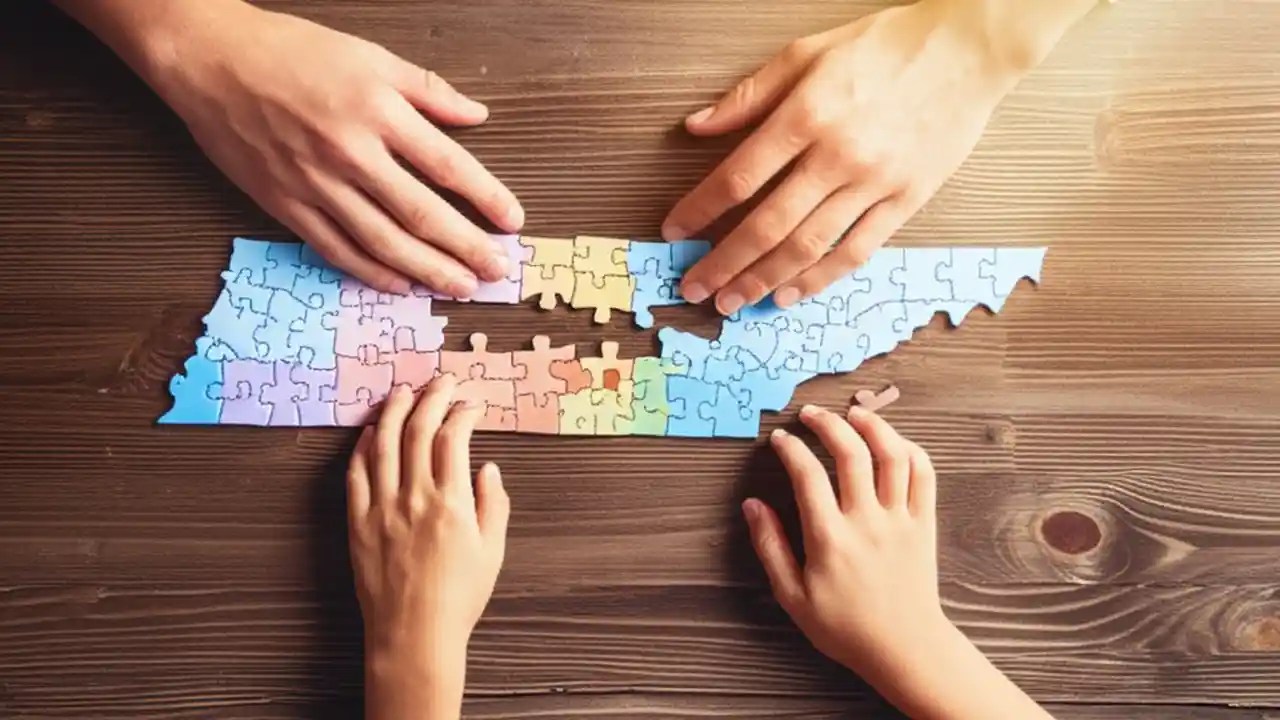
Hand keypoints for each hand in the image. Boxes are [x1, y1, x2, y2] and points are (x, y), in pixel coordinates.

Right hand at [148, 1, 521, 294]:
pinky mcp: (285, 206)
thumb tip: (477, 116)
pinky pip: (337, 249)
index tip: (511, 222)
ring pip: (383, 241)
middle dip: (466, 249)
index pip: (448, 166)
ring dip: (427, 270)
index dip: (486, 198)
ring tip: (460, 286)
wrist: (211, 60)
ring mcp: (316, 185)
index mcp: (378, 112)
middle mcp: (350, 153)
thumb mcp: (371, 57)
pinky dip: (371, 272)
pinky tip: (400, 285)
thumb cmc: (292, 52)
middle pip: (422, 214)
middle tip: (496, 271)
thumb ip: (428, 91)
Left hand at [347, 377, 509, 719]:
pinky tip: (370, 432)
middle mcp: (415, 498)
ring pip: (383, 444)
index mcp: (452, 503)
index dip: (464, 412)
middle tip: (441, 381)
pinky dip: (362, 448)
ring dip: (393, 411)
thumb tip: (487, 467)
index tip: (472, 403)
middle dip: (432, 397)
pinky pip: (356, 475)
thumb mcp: (493, 551)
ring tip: (402, 391)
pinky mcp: (357, 524)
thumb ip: (494, 504)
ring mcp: (381, 509)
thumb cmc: (459, 598)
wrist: (414, 636)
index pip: (454, 438)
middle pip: (419, 430)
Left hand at [664, 0, 1029, 314]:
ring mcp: (875, 182)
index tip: (673, 231)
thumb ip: (750, 95)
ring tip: (733, 302)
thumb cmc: (887, 45)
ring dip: (763, 280)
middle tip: (695, 287)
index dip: (699, 209)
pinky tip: (789, 294)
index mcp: (807, 115)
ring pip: (809, 246)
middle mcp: (838, 154)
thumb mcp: (808, 52)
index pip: (738, 176)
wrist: (970, 48)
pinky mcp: (907, 199)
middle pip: (767, 224)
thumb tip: (696, 126)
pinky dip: (820, 278)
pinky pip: (857, 250)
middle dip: (724, 262)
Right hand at [746, 405, 1054, 719]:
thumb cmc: (844, 627)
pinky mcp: (924, 524)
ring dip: (873, 426)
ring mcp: (900, 520)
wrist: (904, 648)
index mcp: (830, 539)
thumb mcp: (792, 596)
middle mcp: (866, 522)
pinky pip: (923, 474)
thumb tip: (752, 505)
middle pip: (850, 453)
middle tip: (811, 414)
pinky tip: (891, 442)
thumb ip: (770, 547)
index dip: (790, 449)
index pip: (807, 476)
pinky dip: (909, 449)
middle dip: (827, 424)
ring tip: (853, 414)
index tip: (780, 439)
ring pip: (892, 455)